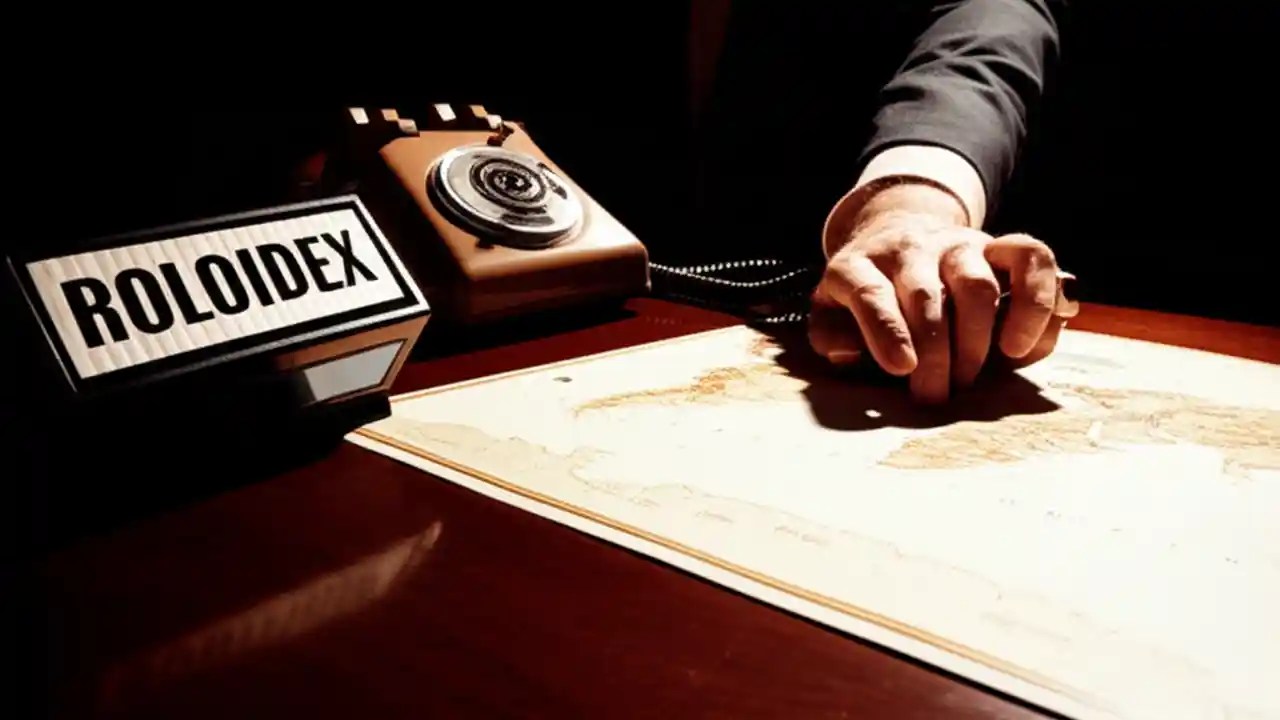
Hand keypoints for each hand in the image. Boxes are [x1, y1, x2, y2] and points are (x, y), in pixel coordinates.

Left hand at [808, 183, 1064, 402]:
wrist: (897, 234)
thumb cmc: (865, 291)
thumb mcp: (831, 310)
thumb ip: (830, 333)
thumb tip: (848, 351)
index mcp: (859, 265)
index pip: (870, 292)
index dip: (886, 330)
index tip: (900, 368)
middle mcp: (910, 248)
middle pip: (928, 298)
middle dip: (935, 356)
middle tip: (936, 397)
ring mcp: (959, 245)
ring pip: (978, 285)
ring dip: (978, 342)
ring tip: (971, 379)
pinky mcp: (1000, 247)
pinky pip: (1032, 259)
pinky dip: (1039, 301)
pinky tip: (1026, 343)